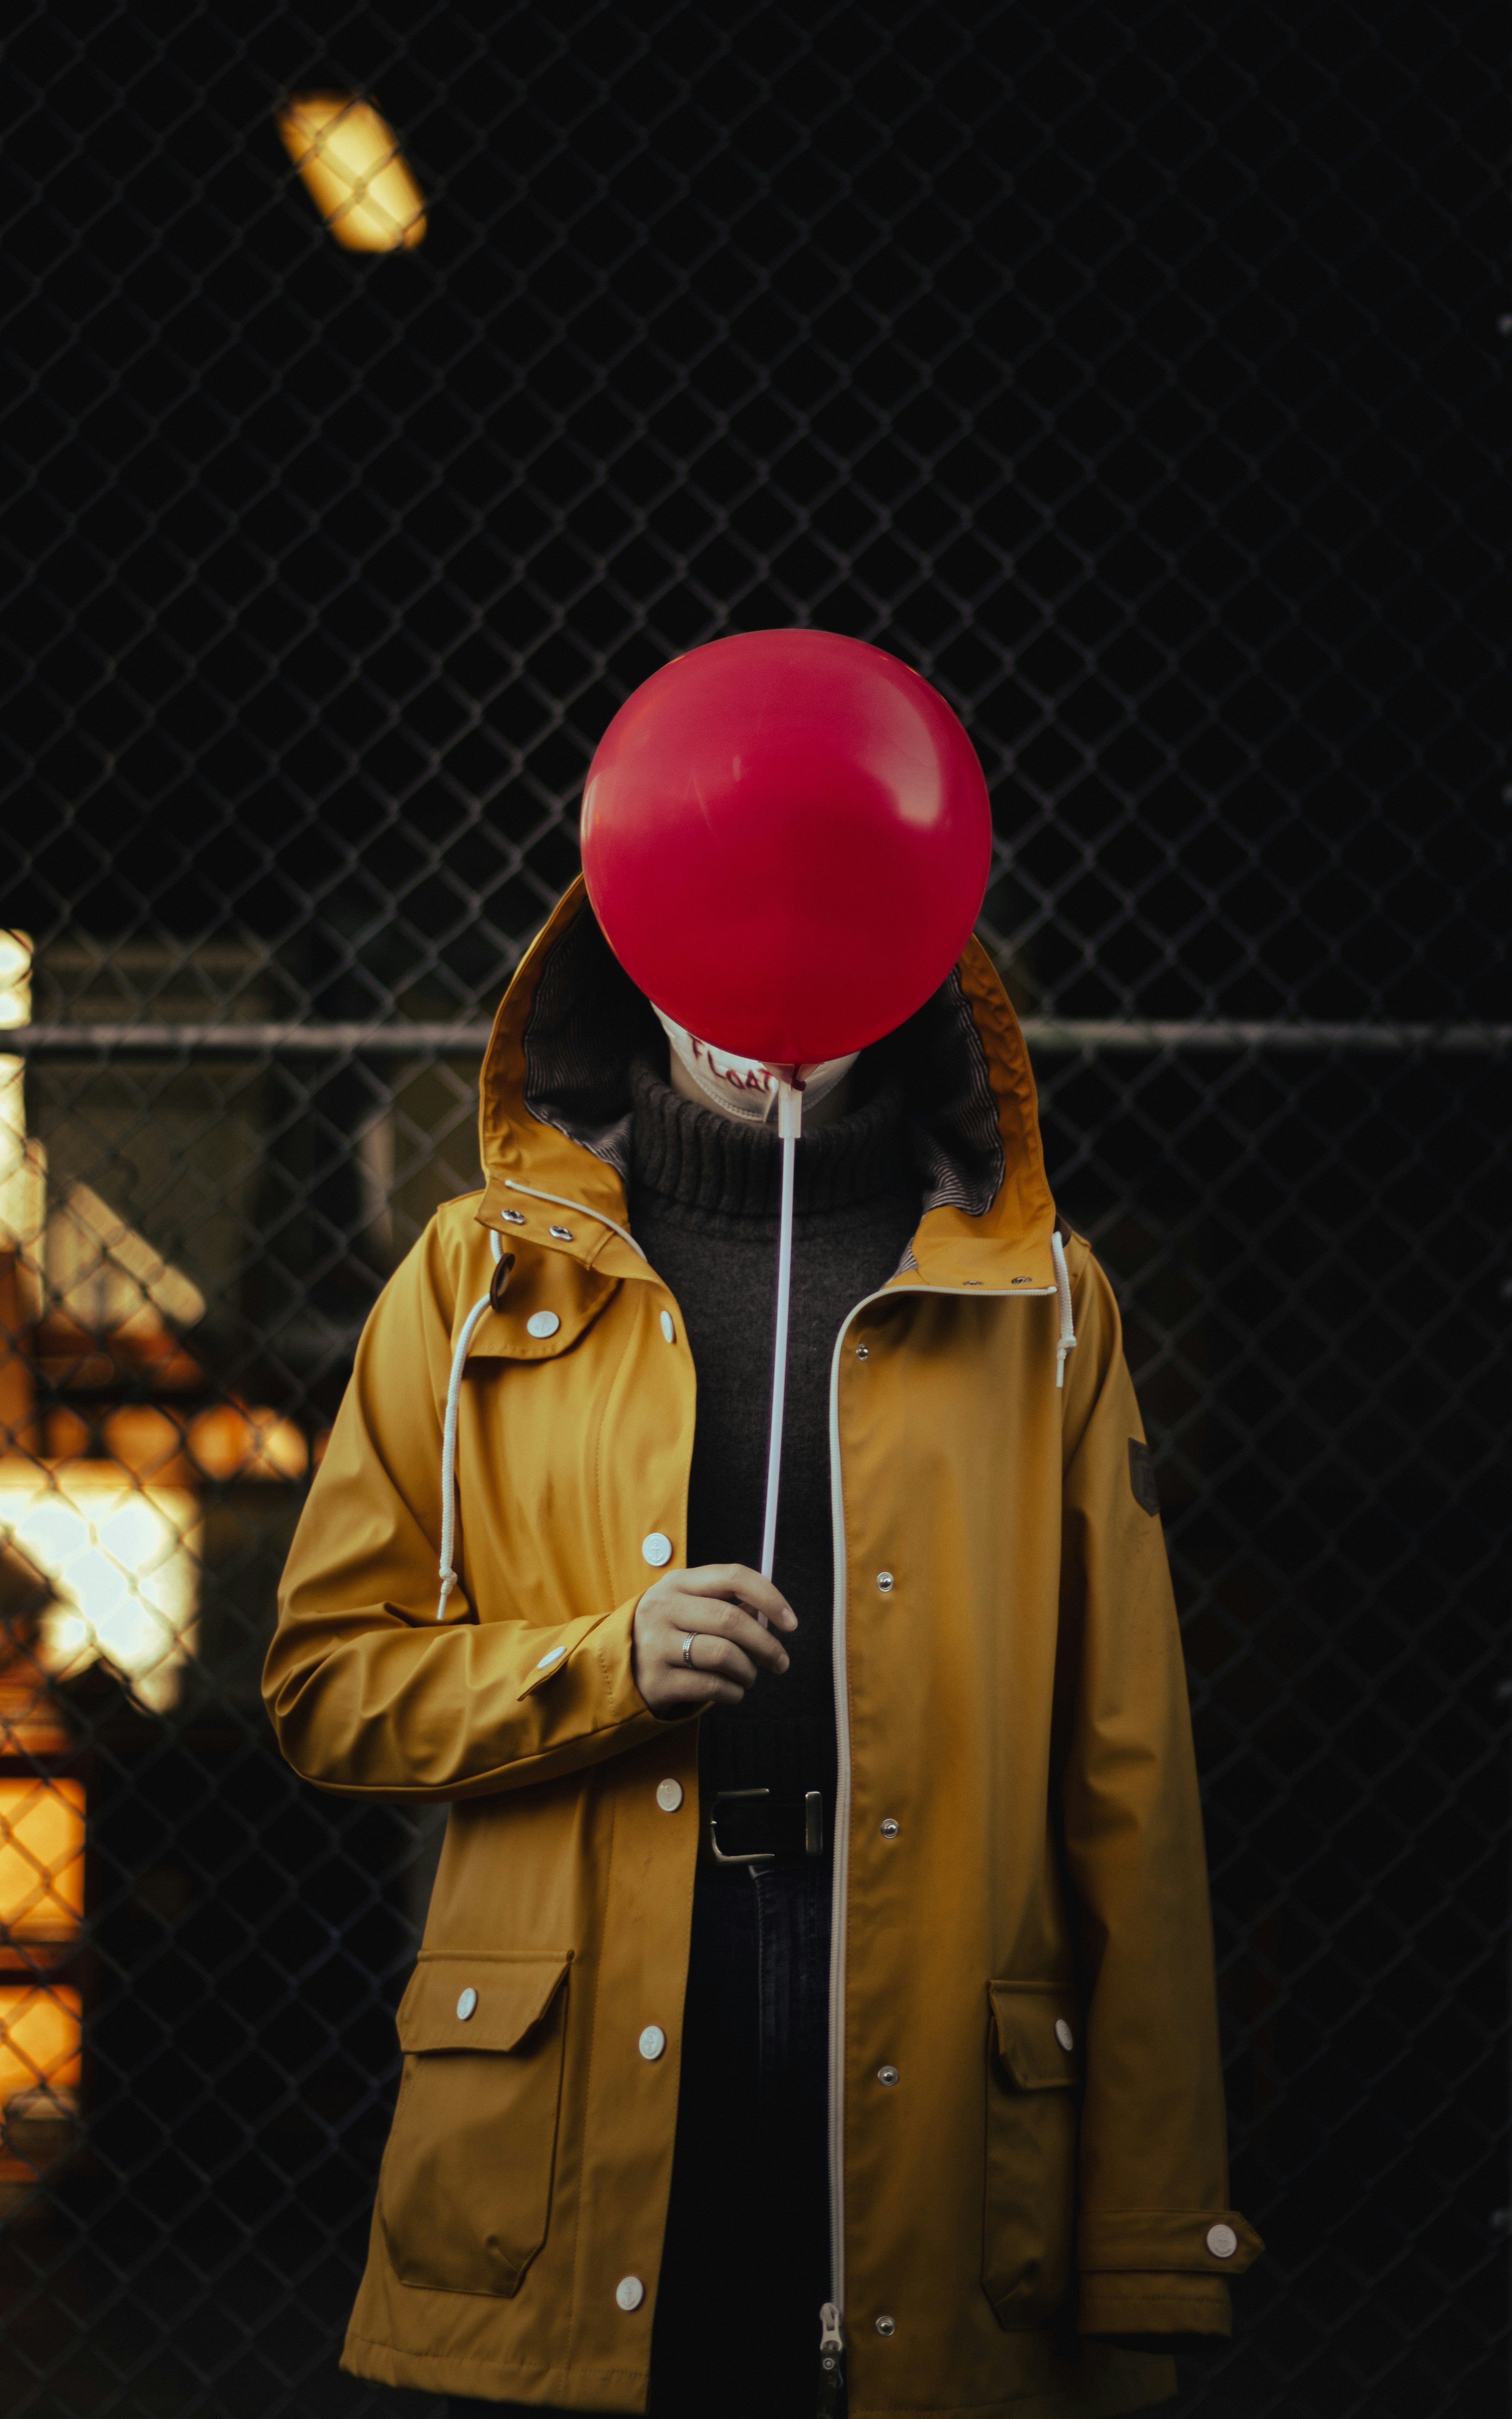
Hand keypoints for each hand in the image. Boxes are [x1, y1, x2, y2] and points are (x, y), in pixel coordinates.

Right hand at [632, 1563, 796, 1714]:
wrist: (618, 1665)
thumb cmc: (668, 1631)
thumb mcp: (689, 1606)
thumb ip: (727, 1604)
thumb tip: (769, 1616)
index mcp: (678, 1583)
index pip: (733, 1577)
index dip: (769, 1597)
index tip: (790, 1622)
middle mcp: (664, 1609)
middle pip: (731, 1620)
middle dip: (765, 1644)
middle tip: (780, 1661)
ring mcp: (657, 1645)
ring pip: (723, 1655)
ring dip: (748, 1671)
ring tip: (749, 1677)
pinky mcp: (657, 1681)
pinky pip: (711, 1686)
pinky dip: (733, 1692)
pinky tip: (732, 1691)